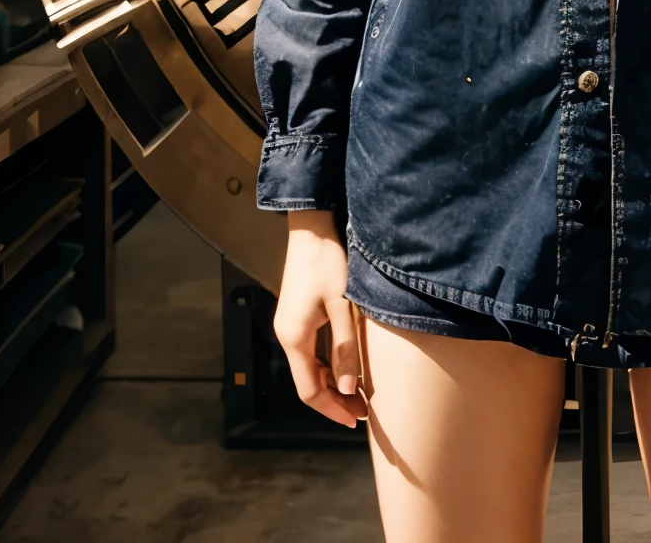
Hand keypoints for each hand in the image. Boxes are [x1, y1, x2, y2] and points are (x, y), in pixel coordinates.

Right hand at [273, 210, 367, 427]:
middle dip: (334, 401)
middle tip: (363, 413)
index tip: (356, 421)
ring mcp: (290, 325)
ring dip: (332, 384)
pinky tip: (346, 367)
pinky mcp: (297, 315)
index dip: (332, 409)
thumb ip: (345, 348)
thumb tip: (349, 391)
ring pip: (309, 368)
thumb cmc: (328, 263)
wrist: (313, 228)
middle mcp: (287, 336)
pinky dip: (327, 366)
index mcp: (295, 338)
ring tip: (358, 396)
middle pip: (308, 382)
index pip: (310, 391)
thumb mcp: (342, 305)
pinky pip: (311, 352)